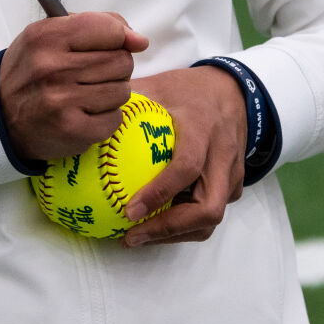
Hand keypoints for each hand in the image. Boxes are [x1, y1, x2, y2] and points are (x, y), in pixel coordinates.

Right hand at [0, 12, 148, 161]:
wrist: (0, 117)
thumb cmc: (32, 71)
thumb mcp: (50, 35)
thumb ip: (96, 26)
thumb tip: (139, 40)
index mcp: (46, 38)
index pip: (108, 29)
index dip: (118, 37)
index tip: (113, 45)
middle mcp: (53, 68)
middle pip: (121, 61)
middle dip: (115, 67)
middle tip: (92, 74)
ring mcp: (63, 102)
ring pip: (123, 91)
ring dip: (111, 93)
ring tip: (87, 95)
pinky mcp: (73, 131)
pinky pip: (115, 119)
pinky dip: (106, 118)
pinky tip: (85, 114)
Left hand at [120, 66, 246, 246]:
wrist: (234, 92)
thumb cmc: (190, 90)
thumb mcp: (159, 87)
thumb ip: (128, 101)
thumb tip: (88, 117)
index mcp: (202, 128)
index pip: (187, 166)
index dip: (159, 193)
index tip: (129, 210)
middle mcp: (222, 155)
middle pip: (208, 208)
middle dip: (169, 229)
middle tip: (131, 235)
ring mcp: (232, 173)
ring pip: (211, 218)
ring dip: (175, 234)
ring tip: (138, 236)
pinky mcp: (234, 185)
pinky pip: (211, 212)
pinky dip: (185, 224)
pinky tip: (156, 223)